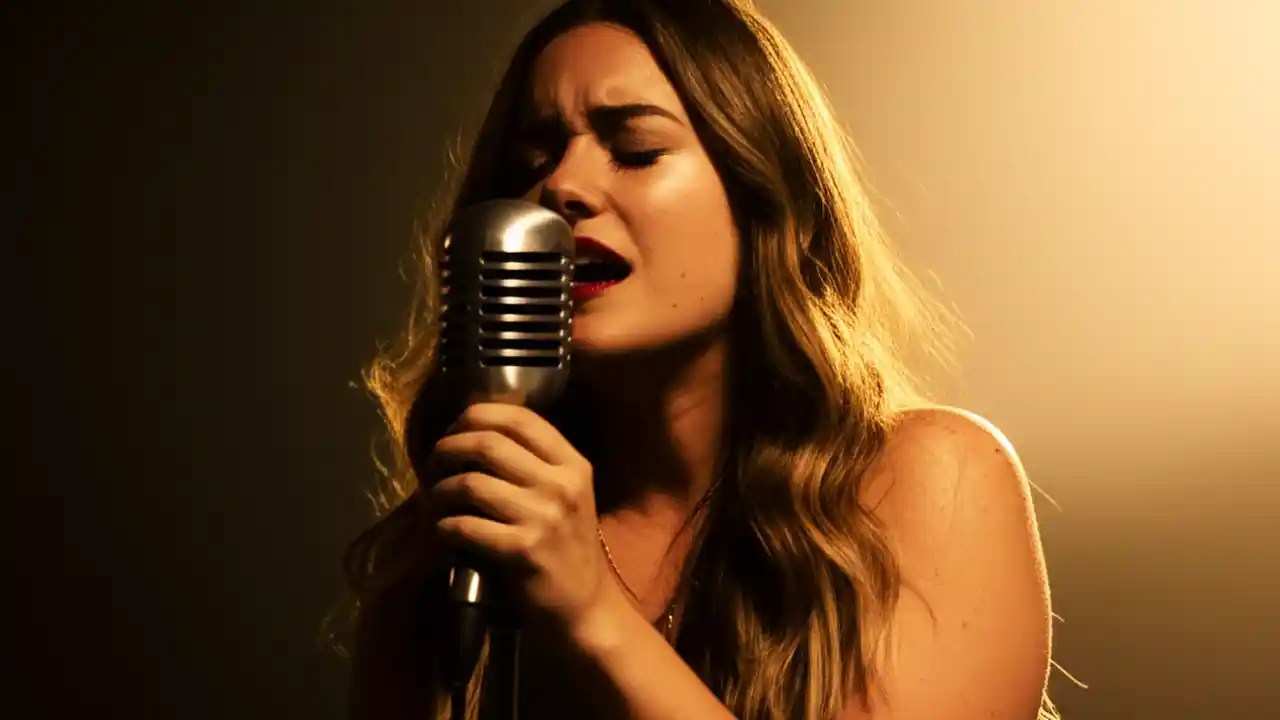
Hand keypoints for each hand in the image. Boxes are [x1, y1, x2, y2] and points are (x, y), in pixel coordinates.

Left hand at [422, 402, 622, 641]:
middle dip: (447, 450)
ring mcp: (545, 518)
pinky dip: (443, 527)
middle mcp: (562, 485)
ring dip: (439, 492)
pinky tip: (443, 532)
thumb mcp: (566, 496)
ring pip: (469, 483)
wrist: (586, 609)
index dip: (475, 416)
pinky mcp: (524, 551)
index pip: (519, 417)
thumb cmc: (567, 550)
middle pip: (486, 443)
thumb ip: (533, 465)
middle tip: (432, 467)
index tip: (454, 432)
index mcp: (573, 465)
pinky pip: (464, 526)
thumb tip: (471, 435)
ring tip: (434, 502)